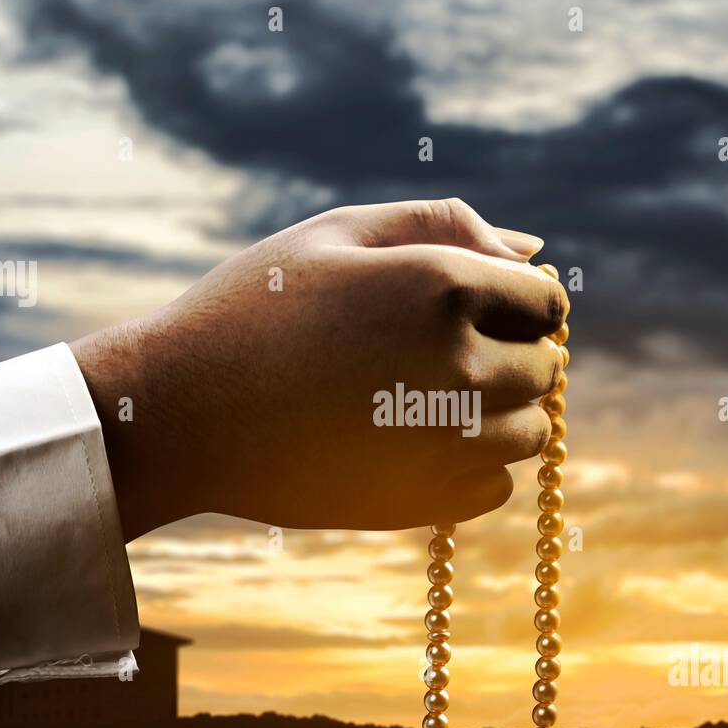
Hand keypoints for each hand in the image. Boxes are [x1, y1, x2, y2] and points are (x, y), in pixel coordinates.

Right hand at [71, 198, 567, 538]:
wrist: (181, 415)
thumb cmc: (254, 310)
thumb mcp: (338, 236)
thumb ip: (443, 225)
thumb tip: (533, 249)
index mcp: (444, 287)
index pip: (546, 303)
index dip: (519, 303)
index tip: (479, 310)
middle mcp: (461, 366)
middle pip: (545, 369)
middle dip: (511, 356)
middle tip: (439, 354)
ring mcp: (447, 444)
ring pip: (530, 432)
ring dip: (499, 414)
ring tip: (425, 399)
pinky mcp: (426, 503)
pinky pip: (497, 486)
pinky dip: (473, 467)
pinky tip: (414, 444)